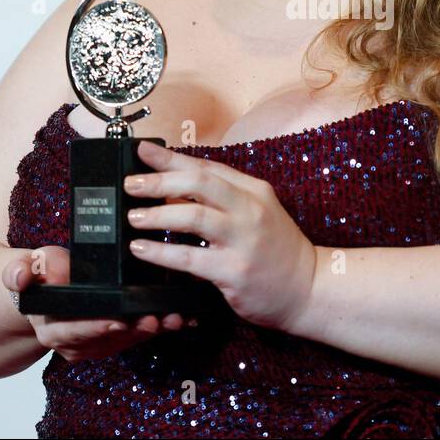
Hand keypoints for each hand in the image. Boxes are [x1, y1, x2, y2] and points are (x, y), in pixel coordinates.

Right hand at [2, 245, 195, 362]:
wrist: (48, 288)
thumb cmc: (42, 274)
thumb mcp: (26, 267)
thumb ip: (19, 272)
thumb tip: (20, 275)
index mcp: (52, 329)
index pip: (75, 331)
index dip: (97, 327)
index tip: (119, 320)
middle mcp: (74, 344)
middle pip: (108, 339)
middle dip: (135, 330)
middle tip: (158, 319)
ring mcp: (97, 344)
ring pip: (128, 339)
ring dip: (154, 330)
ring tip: (175, 317)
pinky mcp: (117, 340)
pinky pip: (139, 334)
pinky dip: (161, 326)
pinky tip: (181, 317)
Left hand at [123, 140, 317, 332]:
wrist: (308, 289)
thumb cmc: (277, 251)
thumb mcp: (259, 213)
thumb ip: (225, 198)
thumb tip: (177, 186)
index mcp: (254, 192)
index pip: (207, 166)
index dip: (171, 157)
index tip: (142, 150)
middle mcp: (250, 210)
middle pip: (199, 183)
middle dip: (159, 180)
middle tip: (131, 184)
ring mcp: (243, 240)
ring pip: (193, 216)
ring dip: (157, 213)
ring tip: (134, 216)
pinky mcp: (234, 270)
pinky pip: (189, 258)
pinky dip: (161, 252)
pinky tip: (142, 249)